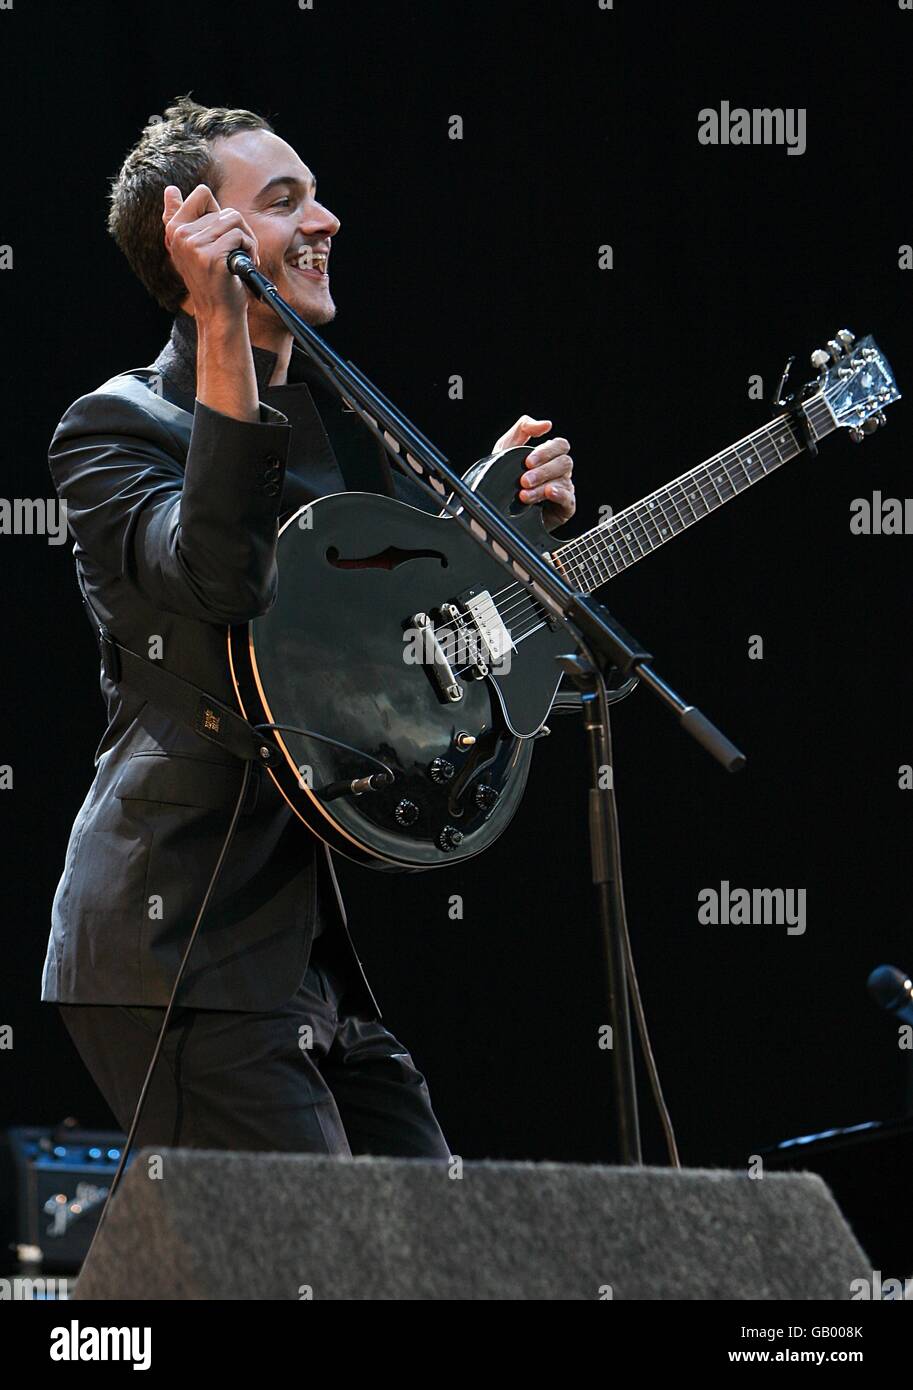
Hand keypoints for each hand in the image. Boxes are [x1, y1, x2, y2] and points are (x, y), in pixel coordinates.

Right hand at [162, 183, 259, 322]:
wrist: (218, 313)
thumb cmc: (212, 280)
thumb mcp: (192, 247)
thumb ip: (181, 218)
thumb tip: (170, 190)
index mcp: (174, 228)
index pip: (202, 193)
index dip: (220, 212)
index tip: (220, 236)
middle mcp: (180, 235)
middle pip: (224, 210)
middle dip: (239, 230)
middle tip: (238, 252)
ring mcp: (194, 246)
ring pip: (234, 220)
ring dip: (247, 240)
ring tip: (242, 259)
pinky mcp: (210, 257)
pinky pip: (239, 235)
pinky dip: (250, 248)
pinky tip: (245, 264)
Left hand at [491, 415, 575, 529]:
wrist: (497, 509)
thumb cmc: (504, 478)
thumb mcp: (507, 448)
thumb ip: (523, 429)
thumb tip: (546, 424)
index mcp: (549, 456)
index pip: (560, 445)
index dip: (546, 452)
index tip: (528, 461)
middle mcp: (559, 471)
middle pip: (565, 462)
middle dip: (543, 471)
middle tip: (524, 480)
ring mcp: (563, 489)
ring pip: (564, 482)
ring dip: (542, 487)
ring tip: (524, 494)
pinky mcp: (564, 508)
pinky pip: (569, 499)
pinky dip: (559, 495)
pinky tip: (548, 494)